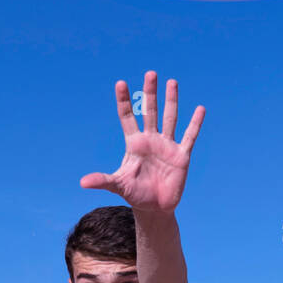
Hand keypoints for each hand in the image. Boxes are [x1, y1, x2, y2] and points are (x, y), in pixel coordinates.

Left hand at [79, 71, 204, 211]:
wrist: (155, 208)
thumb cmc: (135, 195)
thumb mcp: (118, 186)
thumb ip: (103, 180)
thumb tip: (82, 182)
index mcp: (134, 144)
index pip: (127, 116)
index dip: (124, 100)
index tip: (121, 83)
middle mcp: (150, 140)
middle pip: (150, 111)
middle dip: (150, 93)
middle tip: (150, 73)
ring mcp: (167, 146)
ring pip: (170, 118)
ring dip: (171, 100)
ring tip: (171, 82)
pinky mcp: (181, 156)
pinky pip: (189, 136)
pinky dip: (195, 124)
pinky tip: (200, 109)